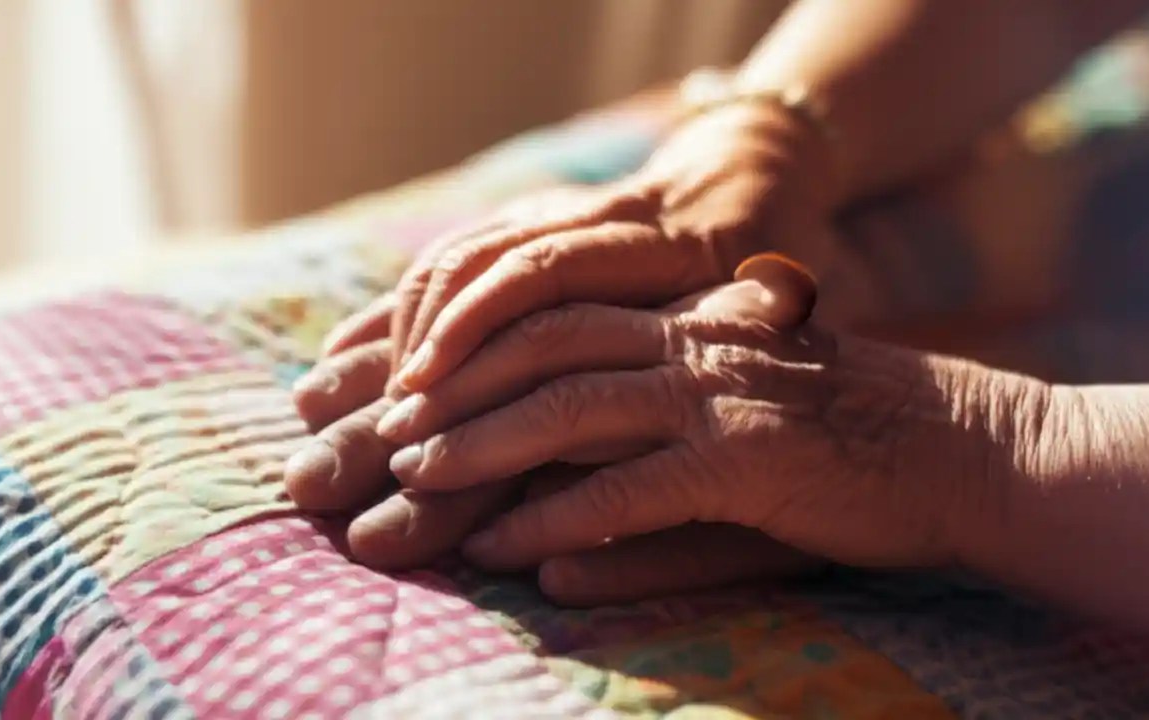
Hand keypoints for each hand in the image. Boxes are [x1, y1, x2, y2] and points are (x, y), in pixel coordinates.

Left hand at [289, 289, 822, 602]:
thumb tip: (550, 520)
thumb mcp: (735, 417)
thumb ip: (643, 448)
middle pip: (539, 349)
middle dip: (451, 388)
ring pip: (570, 408)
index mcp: (680, 324)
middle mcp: (687, 346)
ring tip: (417, 476)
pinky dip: (563, 514)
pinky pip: (633, 487)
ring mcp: (717, 397)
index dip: (469, 345)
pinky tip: (510, 545)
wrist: (960, 450)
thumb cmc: (838, 443)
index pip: (550, 316)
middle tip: (382, 430)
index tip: (401, 384)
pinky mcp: (750, 460)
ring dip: (484, 445)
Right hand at [383, 103, 840, 392]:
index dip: (477, 326)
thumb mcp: (784, 287)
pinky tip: (364, 358)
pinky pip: (452, 256)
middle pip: (481, 262)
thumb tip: (737, 378)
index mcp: (654, 242)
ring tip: (373, 401)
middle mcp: (586, 223)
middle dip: (425, 339)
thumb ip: (761, 324)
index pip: (542, 270)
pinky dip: (403, 309)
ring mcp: (551, 217)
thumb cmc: (777, 250)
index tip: (428, 389)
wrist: (750, 173)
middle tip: (392, 420)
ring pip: (457, 256)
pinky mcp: (528, 224)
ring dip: (406, 327)